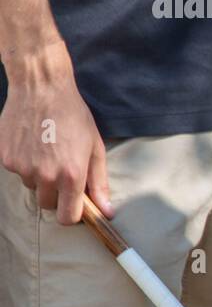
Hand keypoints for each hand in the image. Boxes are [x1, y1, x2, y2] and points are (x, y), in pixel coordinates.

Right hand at [0, 41, 110, 223]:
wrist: (41, 89)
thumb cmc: (74, 116)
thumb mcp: (95, 147)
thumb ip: (99, 182)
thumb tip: (107, 212)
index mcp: (70, 176)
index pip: (67, 217)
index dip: (72, 214)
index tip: (75, 204)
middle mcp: (44, 176)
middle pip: (48, 205)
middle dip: (56, 195)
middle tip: (62, 171)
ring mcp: (21, 168)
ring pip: (32, 187)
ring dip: (39, 177)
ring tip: (48, 151)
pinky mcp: (5, 158)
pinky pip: (17, 172)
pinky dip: (24, 163)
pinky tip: (32, 144)